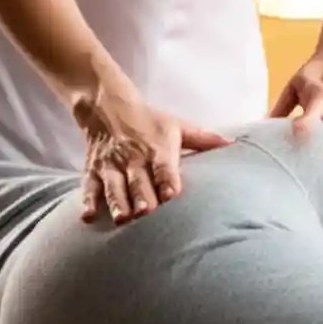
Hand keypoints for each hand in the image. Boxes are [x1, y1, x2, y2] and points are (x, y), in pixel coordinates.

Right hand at [74, 81, 234, 224]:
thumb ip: (205, 139)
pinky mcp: (94, 170)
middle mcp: (134, 158)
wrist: (107, 104)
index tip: (172, 194)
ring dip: (117, 202)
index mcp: (157, 149)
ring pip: (114, 186)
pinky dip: (88, 200)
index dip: (168, 180)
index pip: (164, 167)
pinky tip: (88, 217)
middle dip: (142, 196)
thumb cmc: (150, 120)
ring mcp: (112, 165)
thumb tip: (234, 143)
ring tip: (122, 219)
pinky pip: (90, 186)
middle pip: (138, 180)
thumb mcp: (178, 125)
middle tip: (146, 213)